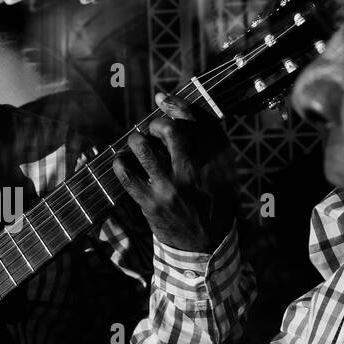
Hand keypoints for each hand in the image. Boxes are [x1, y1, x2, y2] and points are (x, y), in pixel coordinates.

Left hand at [113, 91, 236, 251]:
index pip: (199, 121)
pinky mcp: (152, 203)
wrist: (205, 245)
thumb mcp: (222, 172)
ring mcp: (171, 188)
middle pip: (172, 131)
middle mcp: (196, 172)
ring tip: (137, 143)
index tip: (163, 98)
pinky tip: (122, 161)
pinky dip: (120, 163)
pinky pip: (127, 176)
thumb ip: (210, 143)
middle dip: (157, 124)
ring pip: (144, 148)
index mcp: (218, 161)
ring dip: (136, 140)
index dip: (177, 104)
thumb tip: (178, 110)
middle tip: (153, 130)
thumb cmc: (211, 202)